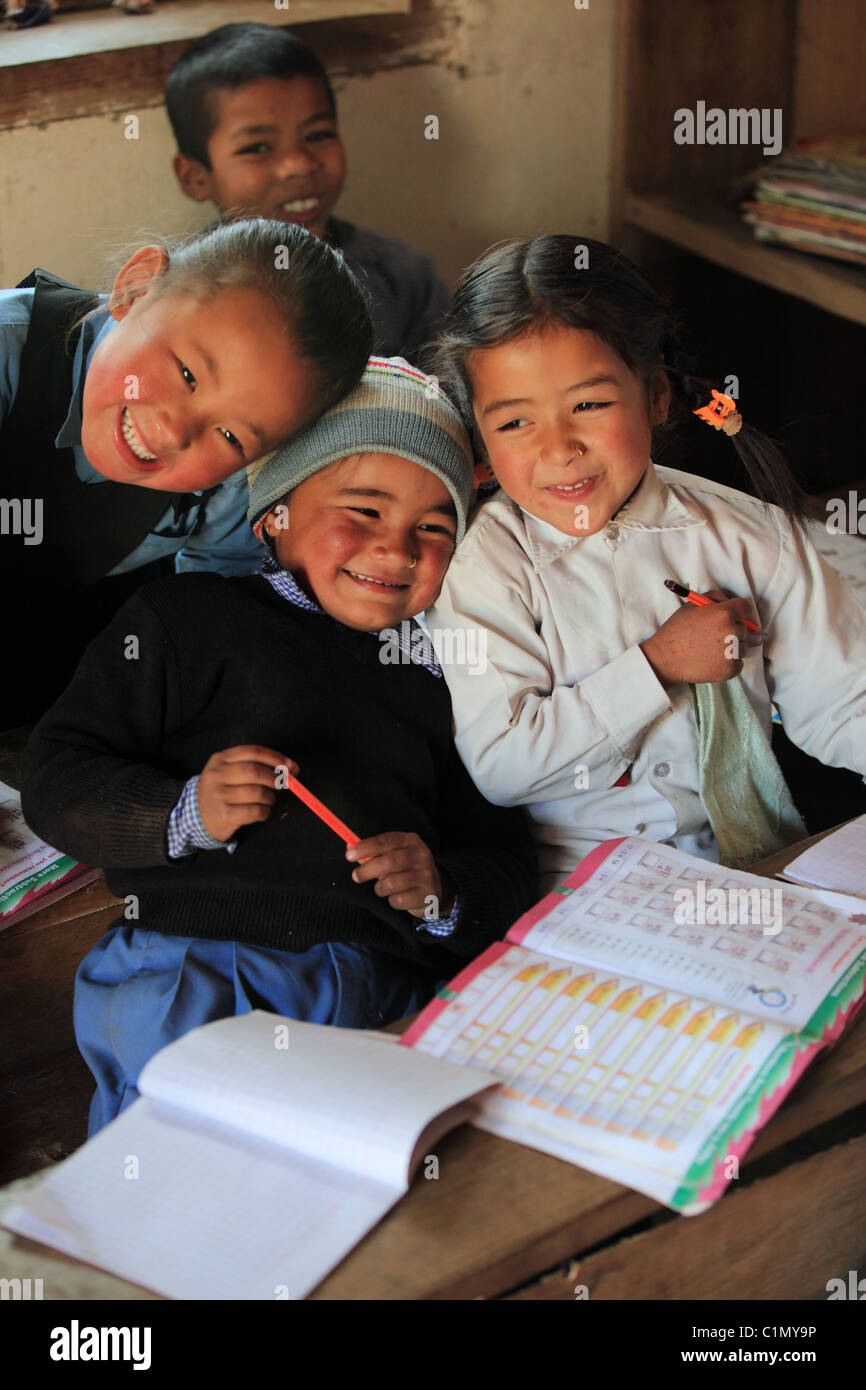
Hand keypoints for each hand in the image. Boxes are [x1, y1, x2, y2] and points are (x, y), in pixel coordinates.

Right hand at [196, 745, 297, 841]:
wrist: (197, 816)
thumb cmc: (221, 791)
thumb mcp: (228, 772)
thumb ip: (254, 766)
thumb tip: (291, 768)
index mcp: (220, 759)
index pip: (252, 752)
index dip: (275, 758)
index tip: (291, 766)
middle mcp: (217, 775)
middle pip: (254, 771)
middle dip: (274, 778)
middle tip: (282, 785)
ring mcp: (218, 795)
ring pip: (256, 793)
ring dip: (270, 798)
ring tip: (268, 800)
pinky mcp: (223, 815)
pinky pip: (253, 811)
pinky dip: (264, 812)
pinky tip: (262, 812)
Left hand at [345, 832, 454, 919]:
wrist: (435, 889)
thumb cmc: (406, 869)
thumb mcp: (394, 855)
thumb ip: (373, 852)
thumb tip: (350, 846)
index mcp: (411, 841)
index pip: (386, 841)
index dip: (365, 847)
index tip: (349, 855)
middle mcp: (421, 855)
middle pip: (388, 862)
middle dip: (367, 870)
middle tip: (356, 876)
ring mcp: (426, 875)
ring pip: (391, 883)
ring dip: (380, 888)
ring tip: (382, 888)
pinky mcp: (428, 894)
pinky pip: (399, 900)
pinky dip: (392, 900)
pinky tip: (397, 897)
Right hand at [640, 590, 762, 688]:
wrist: (665, 659)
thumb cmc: (677, 630)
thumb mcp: (692, 605)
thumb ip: (715, 598)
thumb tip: (731, 603)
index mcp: (724, 613)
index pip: (746, 608)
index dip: (741, 612)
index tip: (738, 617)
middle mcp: (732, 632)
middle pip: (744, 629)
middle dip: (732, 630)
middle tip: (713, 636)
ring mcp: (733, 652)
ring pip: (743, 646)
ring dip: (732, 647)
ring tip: (711, 649)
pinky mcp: (731, 669)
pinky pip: (738, 663)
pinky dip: (728, 662)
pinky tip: (711, 660)